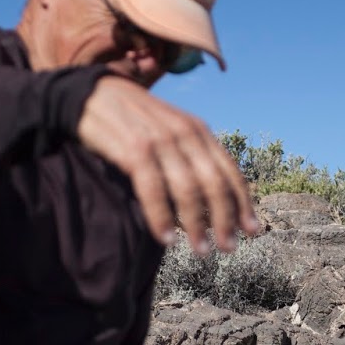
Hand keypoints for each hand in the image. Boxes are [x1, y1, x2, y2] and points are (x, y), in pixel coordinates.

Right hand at [77, 77, 260, 252]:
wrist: (92, 94)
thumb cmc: (133, 121)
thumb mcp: (170, 131)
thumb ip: (189, 158)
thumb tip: (209, 204)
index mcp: (198, 130)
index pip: (229, 171)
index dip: (243, 203)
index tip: (253, 231)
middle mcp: (184, 133)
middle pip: (214, 182)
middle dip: (225, 219)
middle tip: (228, 248)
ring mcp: (159, 140)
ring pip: (187, 188)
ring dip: (196, 224)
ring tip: (202, 250)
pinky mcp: (133, 148)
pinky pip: (152, 188)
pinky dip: (161, 215)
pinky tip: (166, 238)